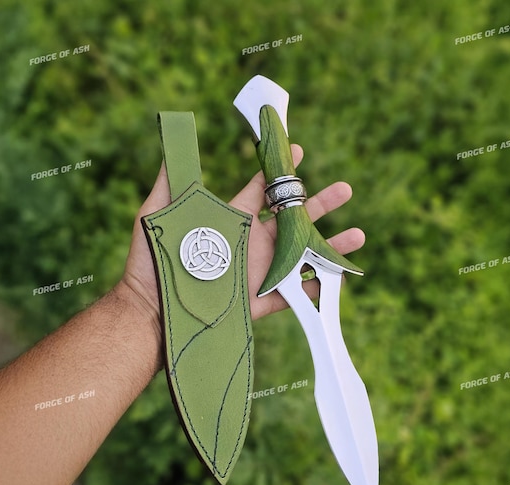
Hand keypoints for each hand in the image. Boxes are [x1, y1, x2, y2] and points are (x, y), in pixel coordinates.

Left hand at [120, 145, 364, 324]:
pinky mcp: (260, 302)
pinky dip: (316, 288)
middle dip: (320, 203)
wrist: (151, 313)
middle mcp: (251, 243)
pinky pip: (294, 294)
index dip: (279, 170)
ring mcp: (258, 272)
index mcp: (232, 220)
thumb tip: (171, 146)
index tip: (296, 150)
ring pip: (302, 255)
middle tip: (345, 190)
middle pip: (293, 219)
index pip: (262, 190)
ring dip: (330, 245)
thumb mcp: (157, 217)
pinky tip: (338, 278)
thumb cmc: (151, 264)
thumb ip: (169, 184)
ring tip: (358, 235)